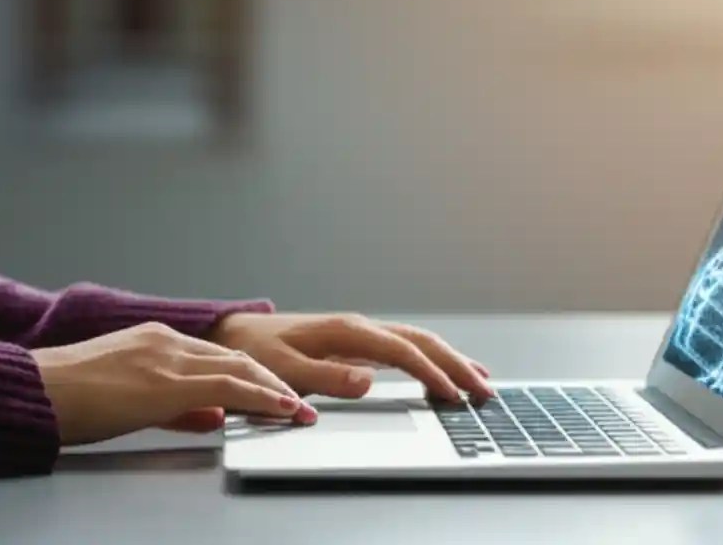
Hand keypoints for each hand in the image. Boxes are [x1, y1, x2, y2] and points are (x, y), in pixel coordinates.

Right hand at [31, 322, 317, 445]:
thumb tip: (214, 418)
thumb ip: (176, 408)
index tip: (277, 391)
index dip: (253, 375)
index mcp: (156, 341)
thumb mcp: (129, 401)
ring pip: (238, 369)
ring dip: (275, 390)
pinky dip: (260, 398)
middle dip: (273, 381)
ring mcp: (167, 358)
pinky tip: (280, 409)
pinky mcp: (165, 382)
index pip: (218, 356)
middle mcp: (166, 342)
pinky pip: (227, 388)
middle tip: (299, 402)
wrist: (34, 393)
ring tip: (299, 410)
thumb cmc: (69, 401)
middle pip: (236, 358)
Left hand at [211, 313, 494, 401]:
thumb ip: (325, 376)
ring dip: (450, 359)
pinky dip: (431, 358)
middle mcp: (359, 327)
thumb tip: (368, 381)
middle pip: (421, 341)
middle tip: (486, 389)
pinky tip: (444, 372)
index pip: (402, 351)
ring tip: (480, 380)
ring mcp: (361, 333)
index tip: (455, 394)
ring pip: (417, 341)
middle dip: (456, 364)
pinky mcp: (358, 343)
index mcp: (346, 331)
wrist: (236, 336)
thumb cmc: (255, 353)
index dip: (432, 373)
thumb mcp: (284, 368)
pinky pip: (404, 348)